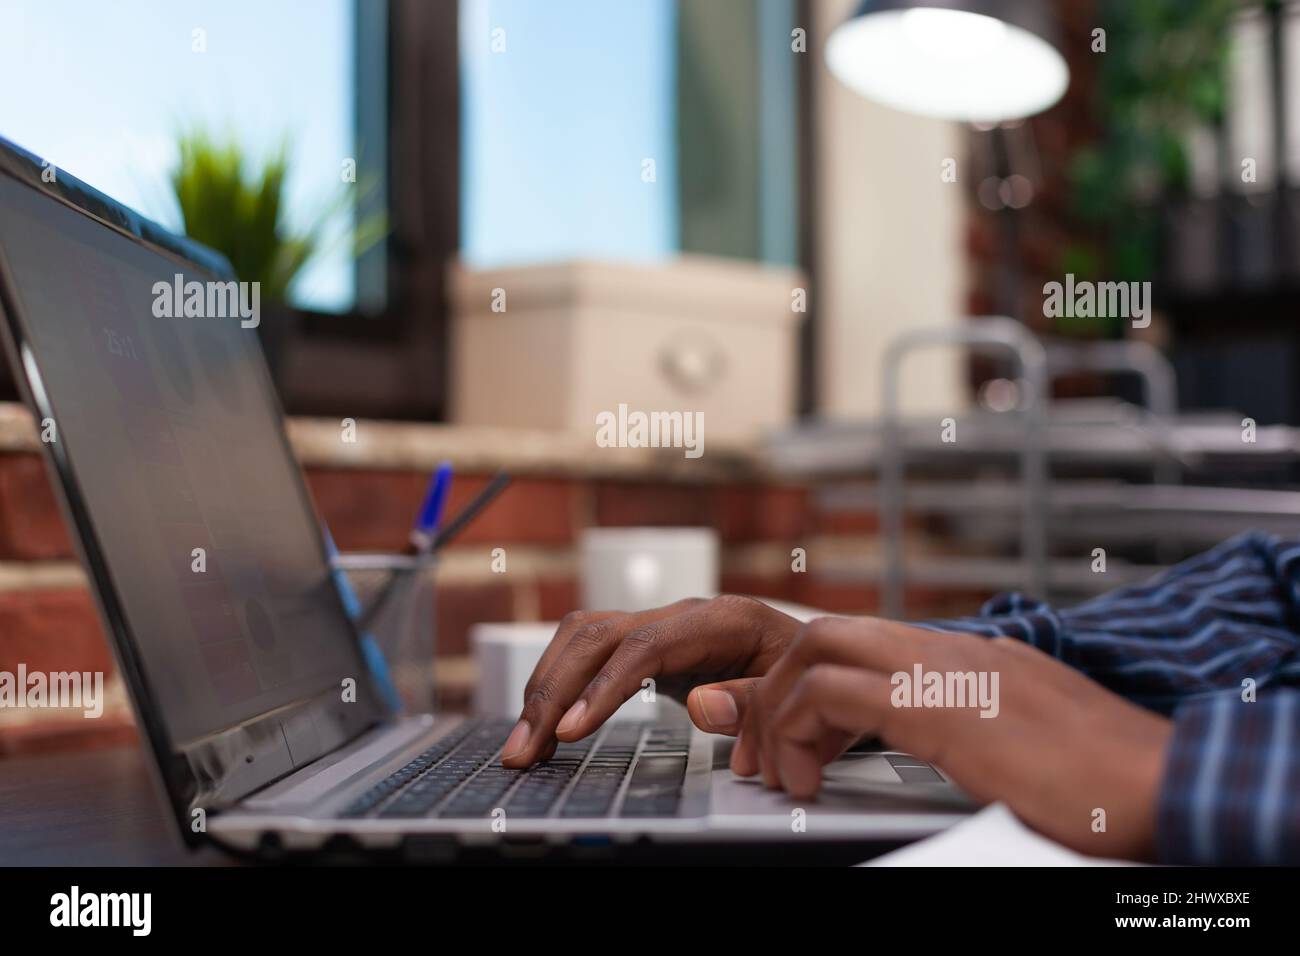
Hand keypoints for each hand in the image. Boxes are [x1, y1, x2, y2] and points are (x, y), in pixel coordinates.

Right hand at [500, 595, 802, 767]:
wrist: (819, 660)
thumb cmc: (809, 678)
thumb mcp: (796, 694)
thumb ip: (754, 700)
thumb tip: (698, 705)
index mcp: (722, 620)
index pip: (644, 647)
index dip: (601, 688)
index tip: (570, 731)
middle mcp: (682, 614)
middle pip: (597, 636)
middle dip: (553, 692)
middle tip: (523, 750)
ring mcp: (661, 625)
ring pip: (582, 637)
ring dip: (545, 687)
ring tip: (522, 744)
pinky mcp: (647, 644)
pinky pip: (589, 652)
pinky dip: (560, 683)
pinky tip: (545, 724)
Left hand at [732, 617, 1173, 859]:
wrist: (1160, 779)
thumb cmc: (1104, 772)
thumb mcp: (1023, 735)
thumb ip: (974, 721)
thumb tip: (942, 734)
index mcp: (968, 654)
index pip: (863, 642)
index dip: (810, 684)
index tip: (792, 735)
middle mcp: (949, 649)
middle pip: (826, 632)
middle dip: (777, 689)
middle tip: (760, 751)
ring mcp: (943, 668)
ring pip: (819, 648)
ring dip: (779, 710)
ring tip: (781, 772)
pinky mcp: (938, 706)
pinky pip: (834, 693)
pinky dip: (799, 731)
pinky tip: (809, 779)